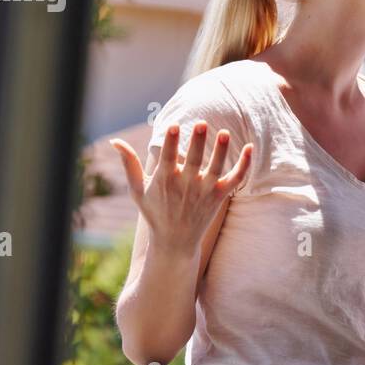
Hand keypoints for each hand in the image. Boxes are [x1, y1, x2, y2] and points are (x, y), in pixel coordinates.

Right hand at [110, 121, 252, 256]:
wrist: (174, 242)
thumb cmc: (154, 211)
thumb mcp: (137, 190)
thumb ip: (129, 164)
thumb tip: (115, 140)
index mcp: (164, 181)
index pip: (167, 158)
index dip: (170, 142)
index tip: (173, 125)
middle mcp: (185, 185)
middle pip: (193, 160)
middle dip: (197, 142)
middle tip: (201, 122)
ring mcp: (204, 192)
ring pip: (215, 168)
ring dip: (221, 151)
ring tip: (225, 133)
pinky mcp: (218, 197)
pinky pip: (234, 179)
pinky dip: (244, 165)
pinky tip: (250, 147)